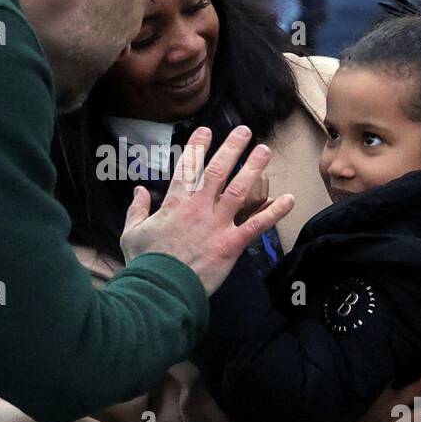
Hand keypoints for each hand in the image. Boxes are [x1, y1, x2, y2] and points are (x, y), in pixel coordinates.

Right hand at [120, 126, 294, 293]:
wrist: (160, 291)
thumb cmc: (145, 263)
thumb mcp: (132, 234)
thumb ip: (136, 209)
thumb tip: (138, 191)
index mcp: (175, 203)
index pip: (188, 167)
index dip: (197, 146)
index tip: (206, 130)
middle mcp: (199, 208)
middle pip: (218, 171)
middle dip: (232, 148)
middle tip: (244, 131)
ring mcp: (217, 225)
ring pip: (239, 190)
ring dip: (254, 168)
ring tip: (265, 150)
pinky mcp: (231, 244)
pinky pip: (256, 226)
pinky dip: (274, 212)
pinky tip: (288, 199)